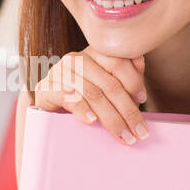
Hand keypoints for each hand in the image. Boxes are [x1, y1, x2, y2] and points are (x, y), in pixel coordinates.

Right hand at [32, 45, 148, 145]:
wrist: (49, 109)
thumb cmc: (83, 98)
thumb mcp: (105, 86)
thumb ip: (125, 74)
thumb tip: (140, 61)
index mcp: (92, 54)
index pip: (117, 62)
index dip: (133, 81)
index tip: (143, 99)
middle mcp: (75, 60)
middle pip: (108, 83)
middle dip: (128, 110)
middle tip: (140, 131)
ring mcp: (59, 73)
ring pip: (93, 94)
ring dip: (111, 119)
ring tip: (124, 136)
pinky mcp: (47, 89)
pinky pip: (69, 98)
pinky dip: (83, 110)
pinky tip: (93, 122)